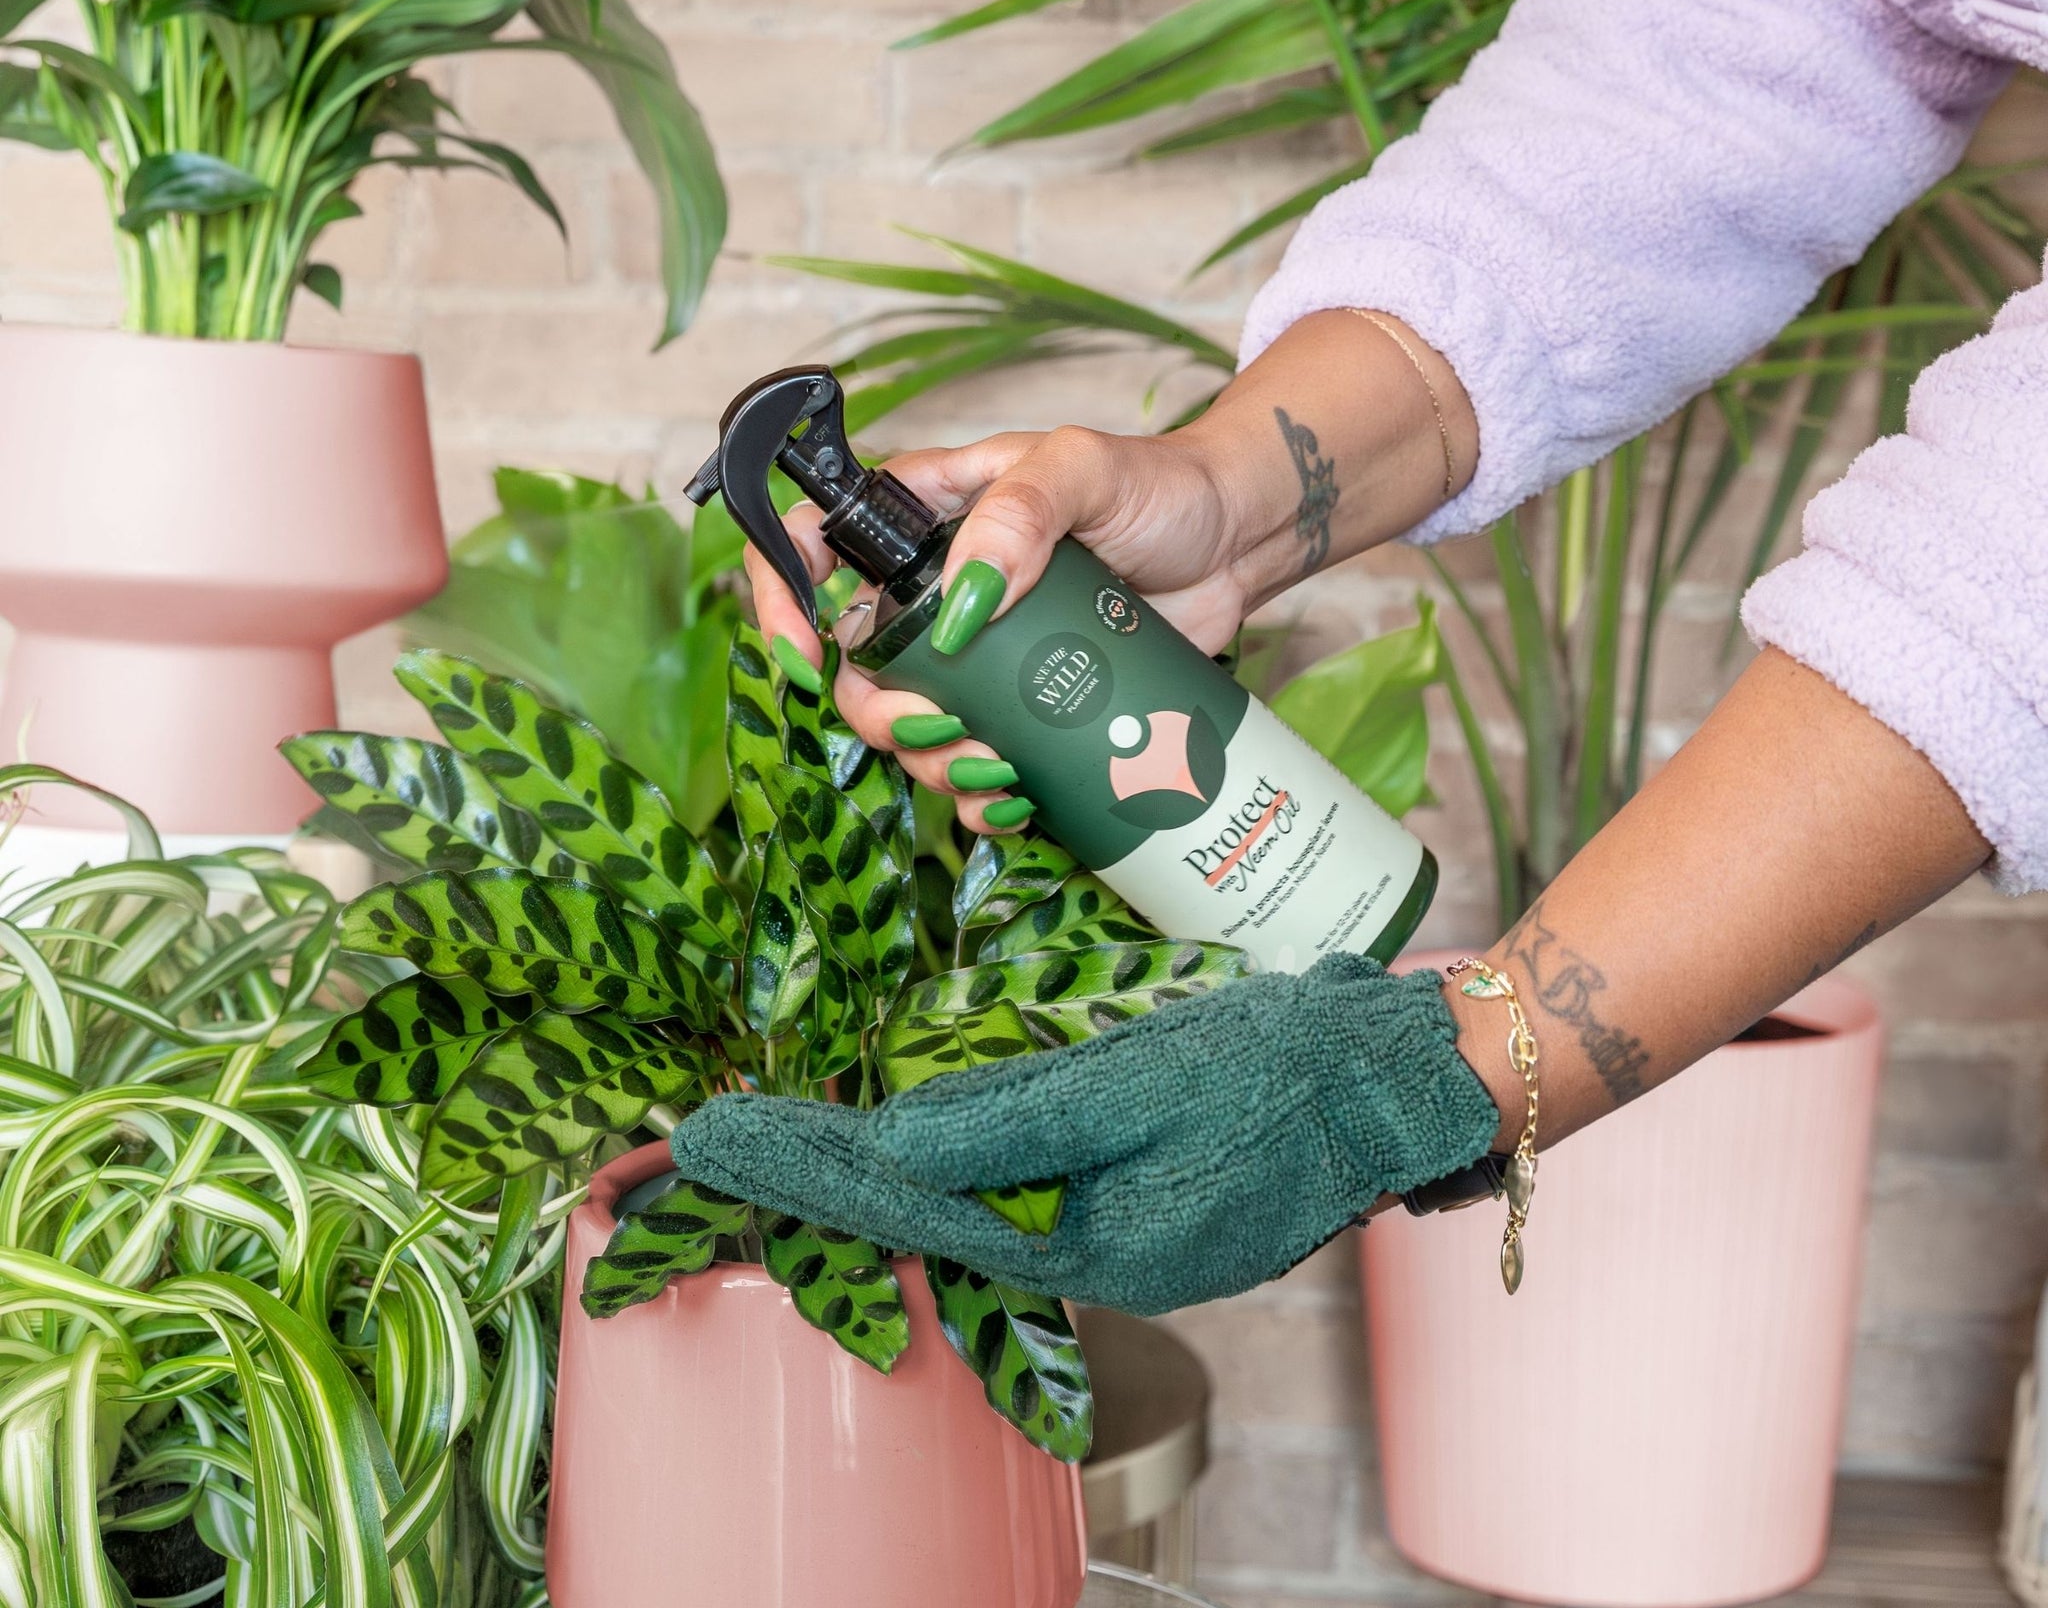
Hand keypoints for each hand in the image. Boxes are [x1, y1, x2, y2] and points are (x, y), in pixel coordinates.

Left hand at [667, 954, 1498, 1313]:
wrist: (1407, 1079)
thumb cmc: (1285, 1072)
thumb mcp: (1142, 1083)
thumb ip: (1013, 1123)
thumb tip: (891, 1146)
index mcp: (1093, 1246)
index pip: (912, 1207)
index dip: (806, 1166)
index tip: (708, 1136)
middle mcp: (1096, 1257)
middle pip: (924, 1217)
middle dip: (814, 1177)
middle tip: (709, 1140)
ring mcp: (1126, 1233)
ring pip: (968, 1207)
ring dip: (871, 1174)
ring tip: (777, 1143)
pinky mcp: (1148, 1198)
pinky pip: (1023, 1191)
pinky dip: (950, 1166)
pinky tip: (906, 1150)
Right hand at [745, 425, 1249, 832]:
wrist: (1235, 540)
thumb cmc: (1158, 485)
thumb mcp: (1083, 468)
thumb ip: (1019, 513)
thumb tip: (962, 602)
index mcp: (925, 513)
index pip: (813, 544)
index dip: (784, 601)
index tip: (807, 659)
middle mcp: (934, 586)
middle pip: (856, 664)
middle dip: (879, 714)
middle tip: (940, 729)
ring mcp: (978, 654)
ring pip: (910, 725)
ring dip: (933, 765)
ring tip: (996, 773)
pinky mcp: (1024, 704)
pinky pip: (976, 762)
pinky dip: (982, 797)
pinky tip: (1015, 801)